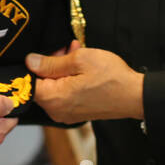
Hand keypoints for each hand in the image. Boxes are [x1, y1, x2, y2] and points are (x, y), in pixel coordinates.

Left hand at [26, 41, 144, 123]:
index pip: (28, 83)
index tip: (49, 53)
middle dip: (51, 65)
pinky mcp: (75, 113)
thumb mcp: (79, 60)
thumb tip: (30, 61)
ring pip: (54, 88)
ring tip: (77, 54)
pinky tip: (81, 67)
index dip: (36, 65)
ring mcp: (66, 114)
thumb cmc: (111, 77)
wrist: (135, 96)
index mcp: (53, 99)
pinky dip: (69, 80)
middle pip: (42, 84)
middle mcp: (56, 111)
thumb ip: (50, 62)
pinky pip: (64, 94)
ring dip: (62, 70)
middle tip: (66, 50)